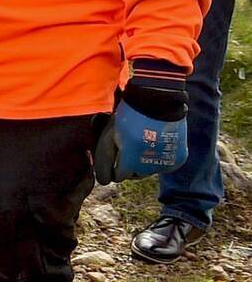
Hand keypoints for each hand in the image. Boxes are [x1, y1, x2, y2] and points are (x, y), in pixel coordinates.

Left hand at [94, 67, 189, 182]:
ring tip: (143, 141)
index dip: (116, 163)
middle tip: (131, 143)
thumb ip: (104, 161)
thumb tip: (104, 181)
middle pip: (135, 174)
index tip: (118, 149)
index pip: (118, 176)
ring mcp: (165, 164)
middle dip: (130, 163)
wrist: (159, 100)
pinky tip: (156, 142)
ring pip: (150, 170)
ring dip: (145, 161)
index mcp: (129, 162)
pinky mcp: (178, 159)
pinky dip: (160, 157)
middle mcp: (149, 167)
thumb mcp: (109, 137)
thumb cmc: (129, 117)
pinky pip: (165, 164)